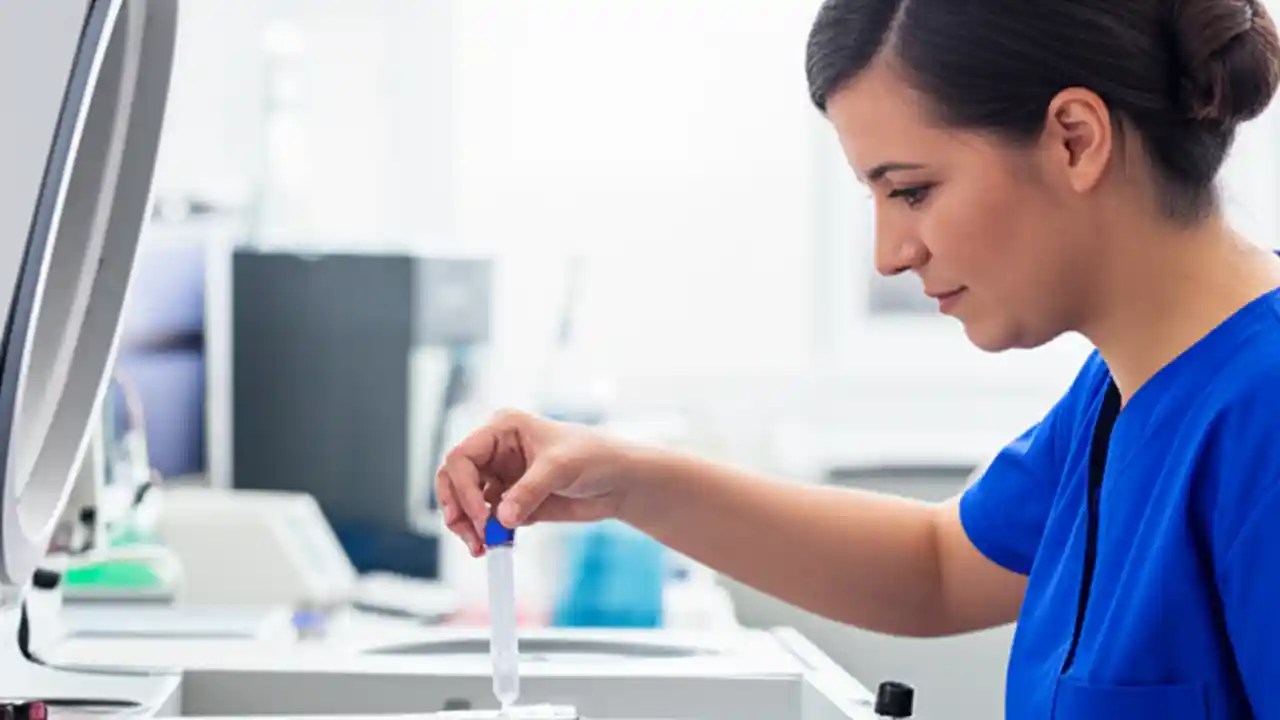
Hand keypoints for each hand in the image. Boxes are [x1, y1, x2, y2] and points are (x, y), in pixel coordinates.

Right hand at [436, 409, 635, 556]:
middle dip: (457, 508)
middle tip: (471, 535)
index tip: (482, 516)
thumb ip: (529, 491)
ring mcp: (502, 477)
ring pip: (466, 503)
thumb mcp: (560, 467)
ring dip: (467, 526)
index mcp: (502, 429)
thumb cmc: (595, 456)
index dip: (463, 487)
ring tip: (481, 547)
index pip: (462, 456)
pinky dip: (486, 535)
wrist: (619, 482)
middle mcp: (496, 451)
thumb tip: (501, 518)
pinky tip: (496, 547)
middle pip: (455, 480)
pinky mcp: (512, 502)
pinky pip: (487, 520)